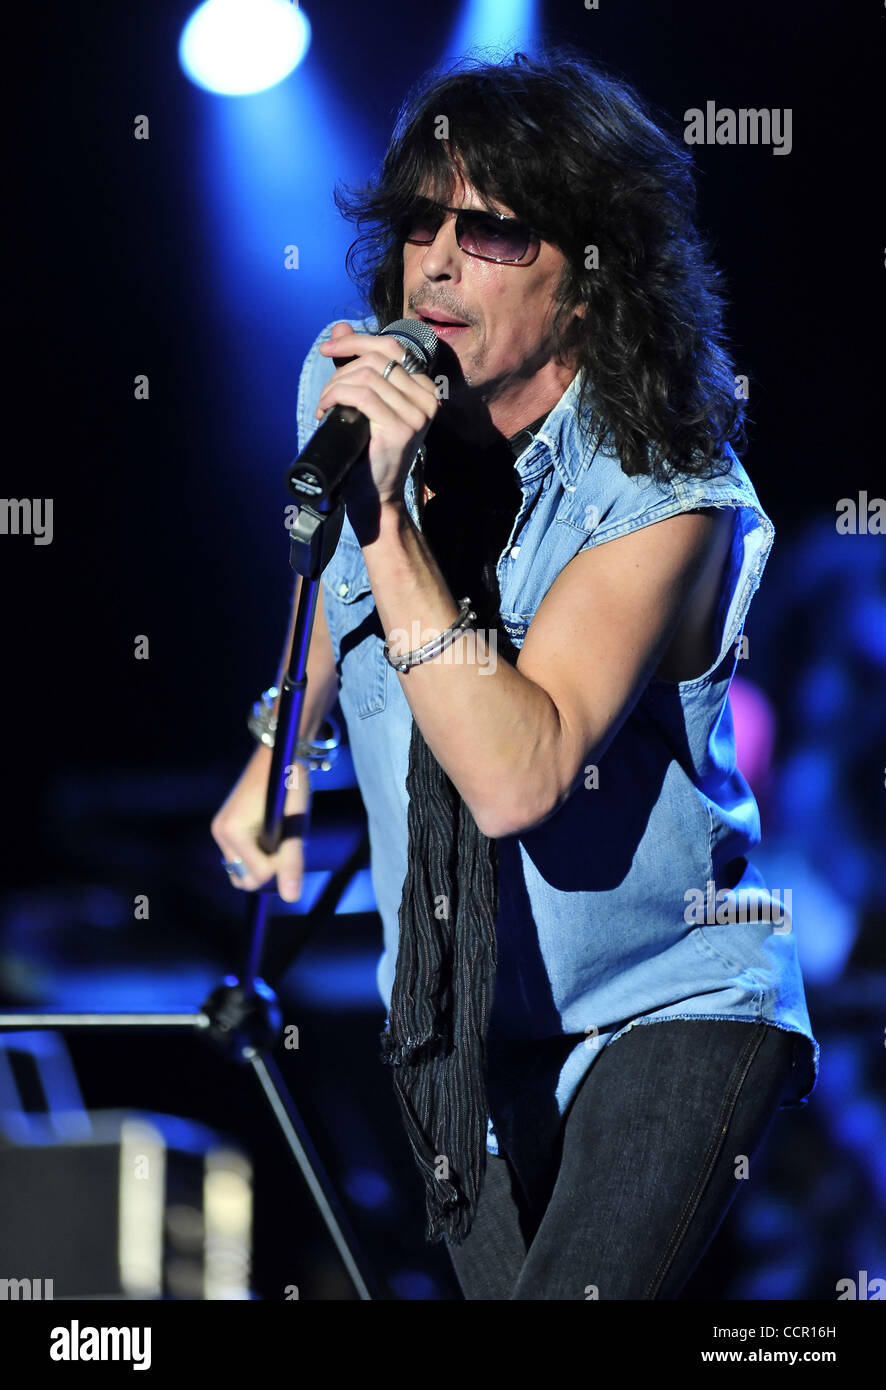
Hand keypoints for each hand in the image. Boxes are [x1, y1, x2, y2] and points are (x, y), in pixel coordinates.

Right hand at [211, 743, 308, 902]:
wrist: (281, 755)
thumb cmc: (290, 786)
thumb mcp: (295, 825)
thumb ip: (292, 861)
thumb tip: (292, 897)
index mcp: (232, 832)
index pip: (258, 875)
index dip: (281, 864)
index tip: (291, 837)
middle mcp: (221, 833)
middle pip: (245, 879)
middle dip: (269, 868)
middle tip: (286, 839)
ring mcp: (221, 830)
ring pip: (243, 869)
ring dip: (264, 861)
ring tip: (278, 834)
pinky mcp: (227, 827)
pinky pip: (242, 856)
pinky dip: (258, 853)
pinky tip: (271, 830)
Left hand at [316, 322, 438, 520]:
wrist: (376, 496)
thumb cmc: (370, 451)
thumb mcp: (367, 403)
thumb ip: (358, 366)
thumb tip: (339, 329)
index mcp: (425, 388)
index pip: (391, 345)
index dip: (356, 340)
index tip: (327, 348)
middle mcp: (427, 398)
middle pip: (376, 357)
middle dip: (341, 369)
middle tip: (327, 395)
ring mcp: (417, 413)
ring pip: (366, 375)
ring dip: (335, 386)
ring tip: (326, 406)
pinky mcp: (401, 428)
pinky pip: (362, 396)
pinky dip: (337, 397)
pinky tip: (327, 411)